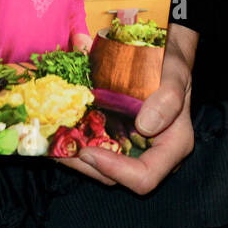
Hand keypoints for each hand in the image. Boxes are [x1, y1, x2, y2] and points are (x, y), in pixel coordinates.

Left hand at [58, 23, 197, 192]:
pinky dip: (78, 143)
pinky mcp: (118, 135)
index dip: (116, 171)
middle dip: (87, 166)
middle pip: (118, 178)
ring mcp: (134, 146)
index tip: (88, 151)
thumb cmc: (171, 62)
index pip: (145, 176)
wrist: (163, 50)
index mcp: (173, 145)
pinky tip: (60, 132)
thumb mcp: (175, 74)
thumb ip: (168, 99)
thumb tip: (146, 127)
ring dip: (76, 159)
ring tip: (52, 143)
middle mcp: (153, 153)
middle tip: (59, 149)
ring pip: (103, 167)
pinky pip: (97, 147)